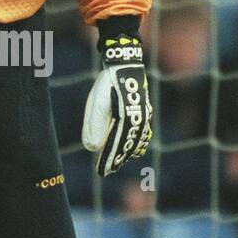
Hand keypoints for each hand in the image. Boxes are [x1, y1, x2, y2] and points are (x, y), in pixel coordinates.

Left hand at [82, 32, 151, 176]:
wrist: (125, 65)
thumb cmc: (108, 83)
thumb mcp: (97, 102)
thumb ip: (95, 124)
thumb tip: (92, 148)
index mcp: (126, 118)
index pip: (116, 144)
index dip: (109, 159)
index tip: (102, 171)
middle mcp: (138, 120)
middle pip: (127, 146)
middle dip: (118, 159)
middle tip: (108, 171)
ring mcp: (144, 116)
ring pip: (137, 141)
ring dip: (127, 153)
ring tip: (118, 162)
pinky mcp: (145, 112)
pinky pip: (143, 133)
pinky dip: (138, 143)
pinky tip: (133, 149)